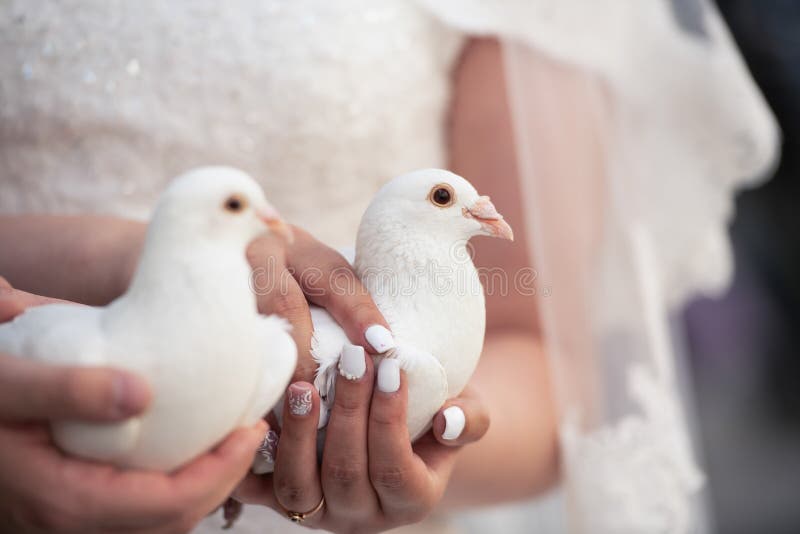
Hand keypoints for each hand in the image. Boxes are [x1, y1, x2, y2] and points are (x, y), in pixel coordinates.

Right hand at [0, 278, 266, 532]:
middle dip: (222, 479)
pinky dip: (175, 486)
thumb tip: (141, 395)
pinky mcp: (72, 507)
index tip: (250, 428)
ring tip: (228, 438)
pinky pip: (139, 512)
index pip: (168, 504)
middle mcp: (69, 523)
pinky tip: (186, 447)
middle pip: (173, 520)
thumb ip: (63, 388)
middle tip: (250, 430)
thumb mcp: (6, 382)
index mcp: (63, 499)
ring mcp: (70, 521)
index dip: (221, 471)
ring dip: (202, 485)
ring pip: (158, 523)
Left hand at [239, 229, 488, 531]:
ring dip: (298, 436)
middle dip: (348, 413)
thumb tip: (448, 420)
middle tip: (351, 358)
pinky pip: (257, 488)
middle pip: (346, 474)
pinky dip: (250, 457)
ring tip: (304, 387)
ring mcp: (319, 510)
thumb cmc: (434, 411)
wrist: (399, 425)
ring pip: (298, 488)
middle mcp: (363, 516)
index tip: (391, 366)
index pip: (395, 468)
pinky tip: (255, 415)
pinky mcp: (282, 498)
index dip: (391, 419)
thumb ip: (469, 419)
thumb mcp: (466, 412)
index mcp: (410, 500)